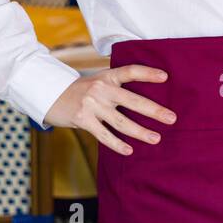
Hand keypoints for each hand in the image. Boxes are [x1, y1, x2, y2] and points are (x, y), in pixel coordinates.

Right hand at [43, 65, 175, 155]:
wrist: (50, 95)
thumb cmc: (82, 89)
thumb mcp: (99, 79)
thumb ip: (117, 85)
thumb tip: (145, 99)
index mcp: (108, 76)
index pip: (130, 72)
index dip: (148, 73)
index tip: (166, 77)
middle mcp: (101, 89)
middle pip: (132, 101)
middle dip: (154, 111)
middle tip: (172, 119)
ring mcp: (91, 105)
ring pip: (121, 122)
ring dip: (140, 132)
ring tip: (156, 138)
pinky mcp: (82, 120)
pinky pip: (104, 135)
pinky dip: (117, 144)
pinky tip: (129, 150)